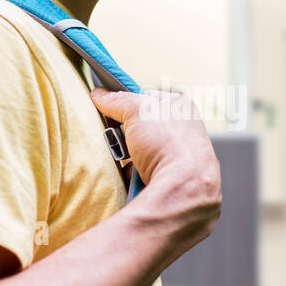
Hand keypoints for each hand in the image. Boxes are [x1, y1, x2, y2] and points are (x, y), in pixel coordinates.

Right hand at [91, 88, 221, 235]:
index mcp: (182, 108)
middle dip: (127, 134)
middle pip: (145, 127)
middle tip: (114, 138)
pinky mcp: (174, 181)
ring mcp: (181, 158)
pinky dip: (134, 176)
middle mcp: (186, 132)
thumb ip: (117, 100)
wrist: (184, 190)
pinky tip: (130, 177)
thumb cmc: (168, 144)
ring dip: (130, 157)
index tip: (109, 110)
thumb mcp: (137, 110)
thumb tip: (99, 95)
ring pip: (144, 152)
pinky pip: (146, 174)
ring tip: (121, 160)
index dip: (127, 103)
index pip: (148, 99)